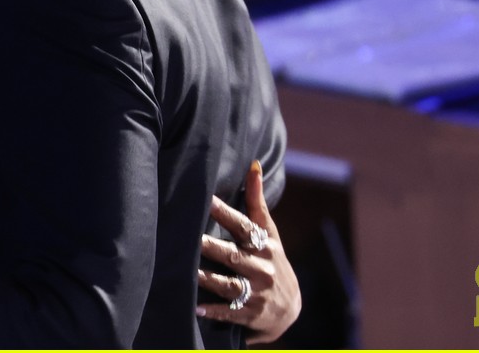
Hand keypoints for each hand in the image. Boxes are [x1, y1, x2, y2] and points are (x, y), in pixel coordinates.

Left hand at [196, 161, 301, 344]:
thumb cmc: (272, 259)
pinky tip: (196, 308)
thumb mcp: (269, 232)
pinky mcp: (250, 314)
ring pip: (229, 284)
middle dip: (212, 247)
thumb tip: (253, 164)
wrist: (290, 308)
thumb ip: (257, 201)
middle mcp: (262, 268)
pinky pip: (230, 312)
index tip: (206, 199)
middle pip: (233, 255)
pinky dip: (214, 311)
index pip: (243, 226)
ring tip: (187, 271)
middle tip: (190, 237)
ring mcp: (257, 293)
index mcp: (264, 244)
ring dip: (208, 279)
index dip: (225, 213)